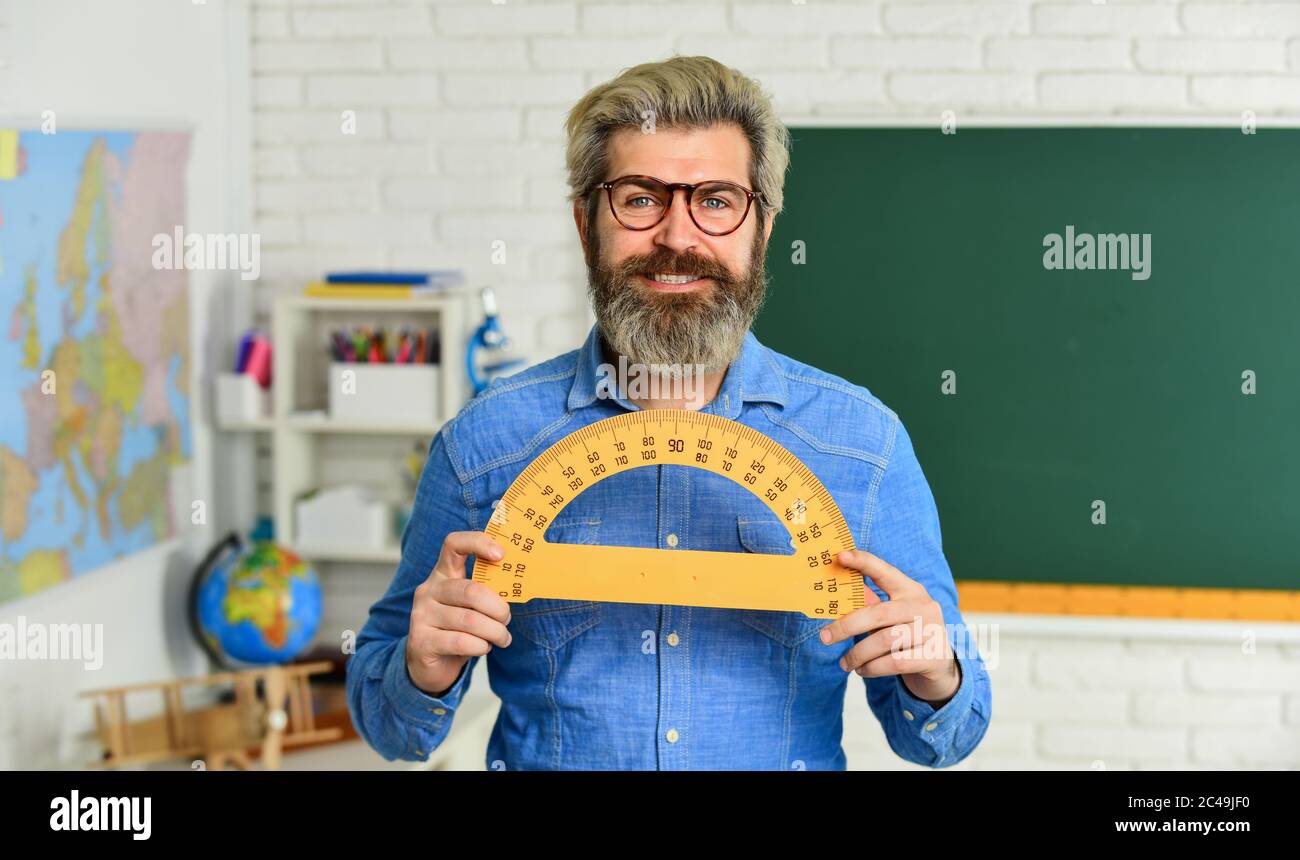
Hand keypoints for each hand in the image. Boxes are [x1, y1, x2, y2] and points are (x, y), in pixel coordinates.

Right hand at [406, 531, 513, 695]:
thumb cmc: (457, 629)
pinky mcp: (421, 641)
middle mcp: (428, 590)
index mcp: (442, 574)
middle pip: (471, 590)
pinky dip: (481, 647)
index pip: (454, 544)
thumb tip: (518, 583)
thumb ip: (485, 592)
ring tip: (501, 638)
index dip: (478, 543)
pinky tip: (483, 647)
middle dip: (498, 608)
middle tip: (506, 619)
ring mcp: (421, 615)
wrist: (429, 665)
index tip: (501, 555)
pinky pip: (461, 642)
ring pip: (470, 620)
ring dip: (494, 632)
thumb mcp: (470, 606)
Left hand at [819, 549, 960, 706]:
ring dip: (858, 654)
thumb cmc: (906, 636)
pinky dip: (872, 668)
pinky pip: (894, 662)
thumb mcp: (890, 618)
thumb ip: (870, 605)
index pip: (885, 571)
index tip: (839, 556)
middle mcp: (923, 606)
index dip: (862, 562)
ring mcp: (932, 631)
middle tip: (825, 638)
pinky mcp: (934, 656)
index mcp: (910, 590)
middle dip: (846, 626)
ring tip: (846, 662)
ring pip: (885, 640)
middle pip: (878, 613)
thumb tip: (838, 593)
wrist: (939, 666)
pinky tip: (863, 670)